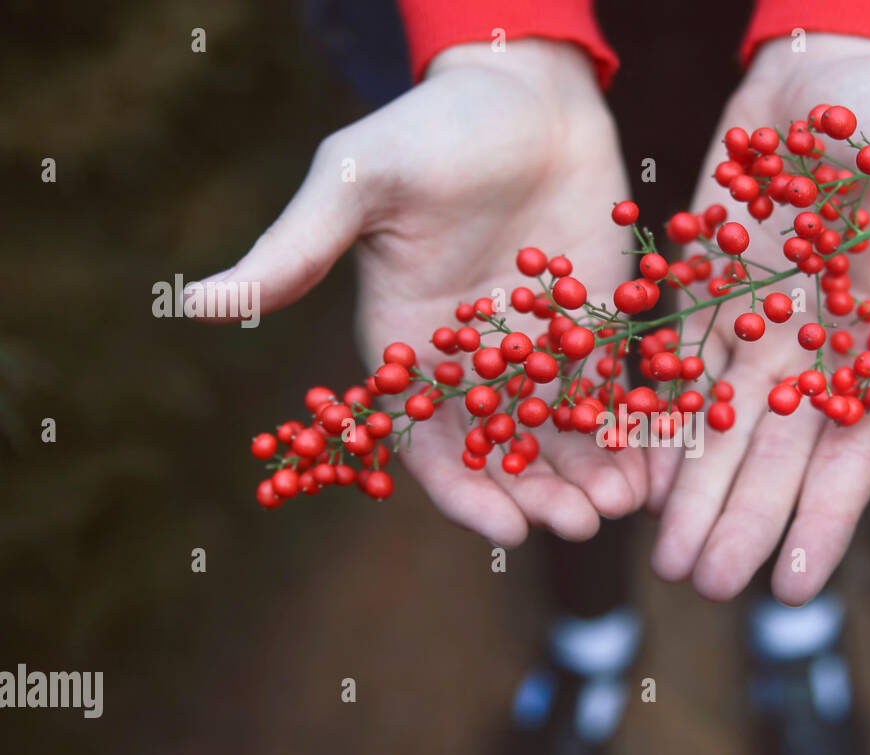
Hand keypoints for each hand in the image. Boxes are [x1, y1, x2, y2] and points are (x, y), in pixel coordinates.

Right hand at [198, 40, 643, 545]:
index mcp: (411, 347)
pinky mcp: (593, 327)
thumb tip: (190, 302)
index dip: (466, 493)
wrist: (524, 90)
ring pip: (565, 435)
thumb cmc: (432, 127)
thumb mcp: (358, 179)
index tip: (509, 529)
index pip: (432, 443)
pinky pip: (614, 395)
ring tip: (626, 502)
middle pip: (507, 454)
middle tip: (584, 523)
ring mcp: (539, 350)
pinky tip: (658, 461)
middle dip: (543, 494)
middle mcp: (475, 363)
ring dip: (594, 474)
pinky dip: (634, 432)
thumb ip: (294, 248)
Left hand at [648, 35, 869, 604]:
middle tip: (701, 587)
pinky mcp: (708, 298)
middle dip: (740, 522)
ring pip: (723, 430)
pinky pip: (682, 375)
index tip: (791, 587)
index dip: (822, 518)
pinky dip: (664, 425)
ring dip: (696, 494)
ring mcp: (759, 330)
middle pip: (775, 457)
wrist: (828, 72)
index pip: (852, 451)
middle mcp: (818, 354)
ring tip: (667, 560)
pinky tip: (641, 477)